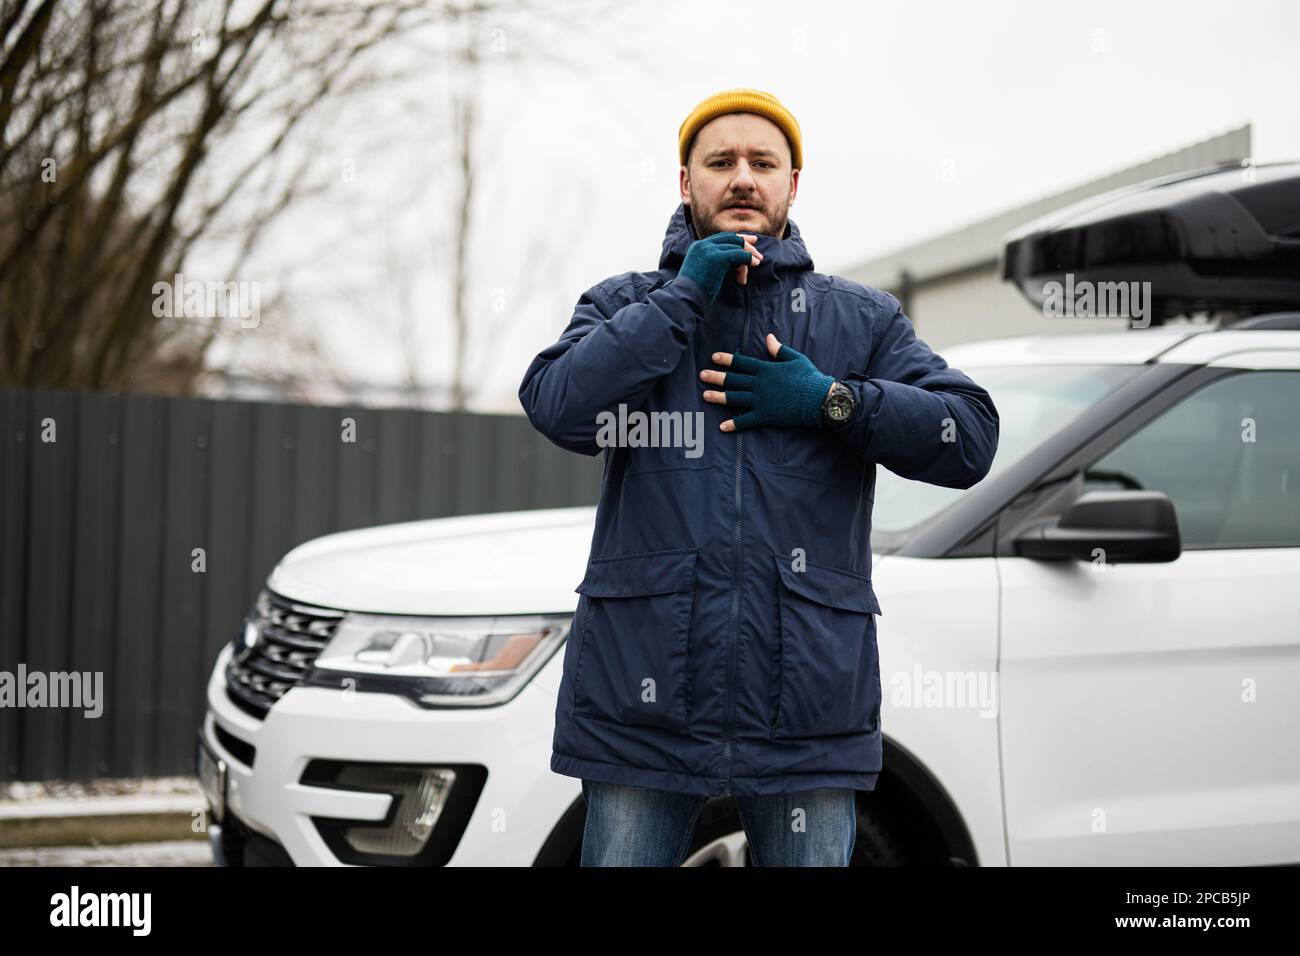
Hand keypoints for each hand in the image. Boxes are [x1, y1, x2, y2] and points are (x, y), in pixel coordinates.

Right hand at [678, 231, 761, 300]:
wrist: (685, 297)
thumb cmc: (693, 291)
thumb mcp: (701, 271)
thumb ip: (712, 262)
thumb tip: (730, 262)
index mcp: (698, 247)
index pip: (722, 238)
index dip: (737, 239)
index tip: (750, 241)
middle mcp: (703, 245)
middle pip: (731, 238)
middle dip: (746, 244)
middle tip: (758, 253)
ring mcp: (710, 250)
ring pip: (736, 246)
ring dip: (748, 256)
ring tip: (756, 263)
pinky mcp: (717, 258)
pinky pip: (739, 254)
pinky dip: (748, 258)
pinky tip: (754, 263)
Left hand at [701, 333, 835, 431]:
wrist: (819, 399)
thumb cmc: (809, 378)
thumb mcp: (795, 359)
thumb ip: (779, 349)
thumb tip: (768, 337)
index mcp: (766, 369)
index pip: (742, 363)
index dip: (727, 360)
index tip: (714, 357)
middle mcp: (759, 384)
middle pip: (733, 380)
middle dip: (716, 377)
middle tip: (701, 375)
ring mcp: (760, 400)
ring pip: (734, 398)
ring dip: (718, 397)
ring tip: (705, 396)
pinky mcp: (765, 416)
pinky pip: (745, 420)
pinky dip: (733, 424)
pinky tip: (722, 426)